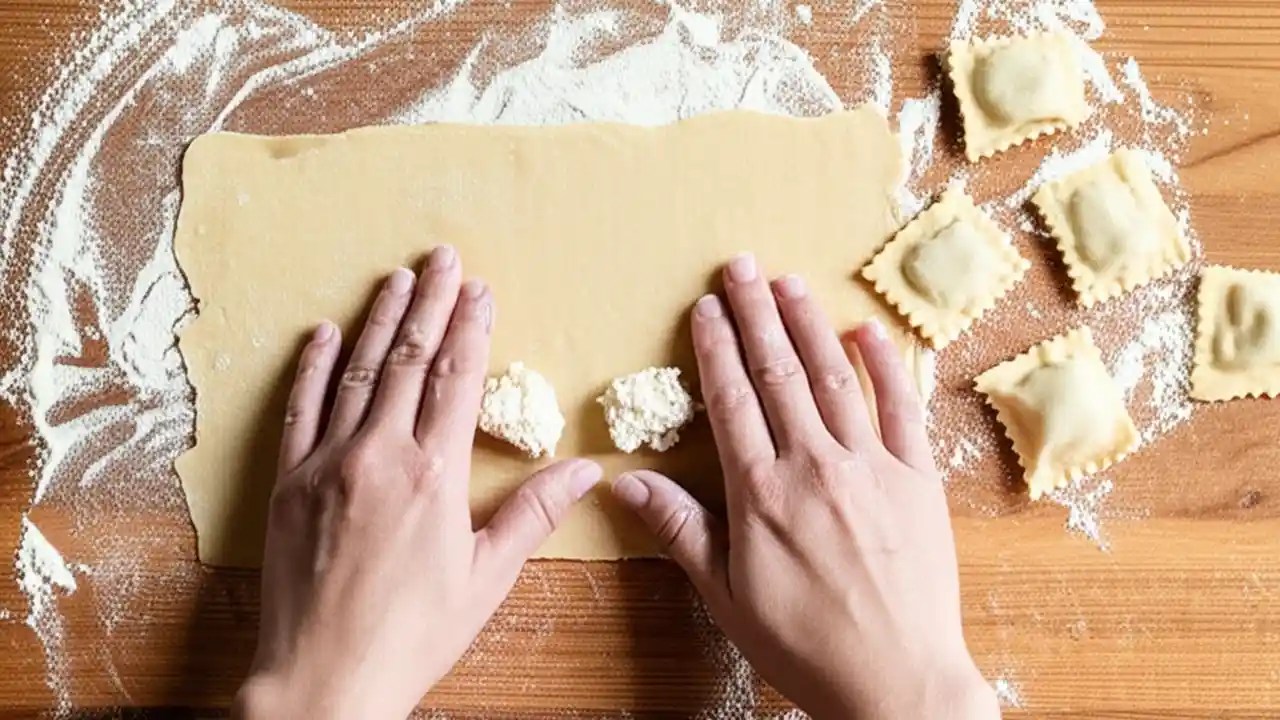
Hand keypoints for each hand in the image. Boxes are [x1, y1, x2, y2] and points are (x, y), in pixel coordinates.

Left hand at [235, 246, 601, 719]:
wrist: (323, 680)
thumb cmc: (413, 636)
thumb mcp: (487, 579)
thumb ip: (534, 514)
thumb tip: (587, 470)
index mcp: (436, 474)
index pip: (458, 378)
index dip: (471, 327)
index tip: (480, 289)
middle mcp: (380, 454)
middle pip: (411, 359)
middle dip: (429, 303)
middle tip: (442, 257)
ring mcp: (328, 464)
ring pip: (358, 372)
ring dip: (380, 320)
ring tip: (397, 278)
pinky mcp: (289, 483)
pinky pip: (301, 409)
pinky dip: (313, 367)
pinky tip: (323, 334)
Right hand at [612, 254, 996, 718]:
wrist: (896, 680)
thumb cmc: (804, 644)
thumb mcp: (726, 594)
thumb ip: (680, 529)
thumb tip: (626, 483)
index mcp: (762, 493)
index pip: (732, 401)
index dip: (715, 348)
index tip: (706, 308)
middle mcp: (814, 466)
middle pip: (778, 373)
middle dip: (756, 315)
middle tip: (740, 266)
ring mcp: (871, 467)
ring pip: (834, 378)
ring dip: (809, 325)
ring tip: (788, 282)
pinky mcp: (917, 479)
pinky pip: (902, 408)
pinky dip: (885, 365)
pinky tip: (866, 331)